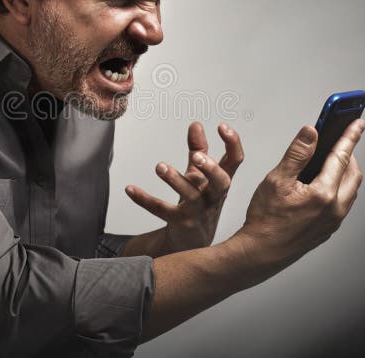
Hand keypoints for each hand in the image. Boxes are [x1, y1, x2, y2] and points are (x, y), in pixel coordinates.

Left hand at [126, 121, 244, 252]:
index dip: (233, 143)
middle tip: (196, 156)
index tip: (222, 126)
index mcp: (220, 182)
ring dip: (175, 180)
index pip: (235, 161)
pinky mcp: (180, 223)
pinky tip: (130, 189)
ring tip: (159, 166)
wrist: (192, 241)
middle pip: (221, 182)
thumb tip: (195, 124)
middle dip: (211, 168)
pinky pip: (162, 211)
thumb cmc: (199, 202)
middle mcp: (213, 196)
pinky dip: (145, 200)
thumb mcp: (200, 176)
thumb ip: (198, 150)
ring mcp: (198, 211)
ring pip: (191, 196)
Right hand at [235, 119, 364, 268]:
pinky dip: (339, 187)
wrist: (261, 252)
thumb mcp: (277, 180)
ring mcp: (334, 221)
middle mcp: (335, 209)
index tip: (358, 122)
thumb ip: (297, 154)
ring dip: (345, 171)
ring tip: (331, 159)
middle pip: (353, 174)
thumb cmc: (265, 220)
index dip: (350, 136)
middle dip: (349, 154)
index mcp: (324, 194)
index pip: (342, 157)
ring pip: (350, 189)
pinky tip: (323, 183)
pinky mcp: (329, 228)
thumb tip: (311, 133)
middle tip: (340, 140)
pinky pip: (343, 202)